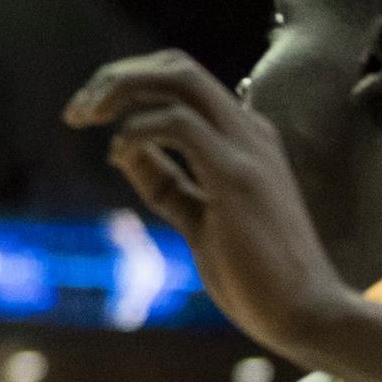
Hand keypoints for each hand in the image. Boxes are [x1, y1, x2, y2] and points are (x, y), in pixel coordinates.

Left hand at [64, 50, 359, 363]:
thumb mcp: (196, 216)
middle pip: (177, 66)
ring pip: (180, 79)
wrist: (305, 314)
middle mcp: (248, 131)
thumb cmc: (254, 274)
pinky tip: (119, 155)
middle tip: (76, 110)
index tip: (87, 114)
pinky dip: (139, 130)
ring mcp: (247, 149)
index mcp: (242, 137)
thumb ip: (165, 181)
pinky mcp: (239, 178)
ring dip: (120, 89)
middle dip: (118, 76)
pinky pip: (180, 124)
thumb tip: (122, 149)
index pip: (182, 80)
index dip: (130, 85)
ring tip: (84, 117)